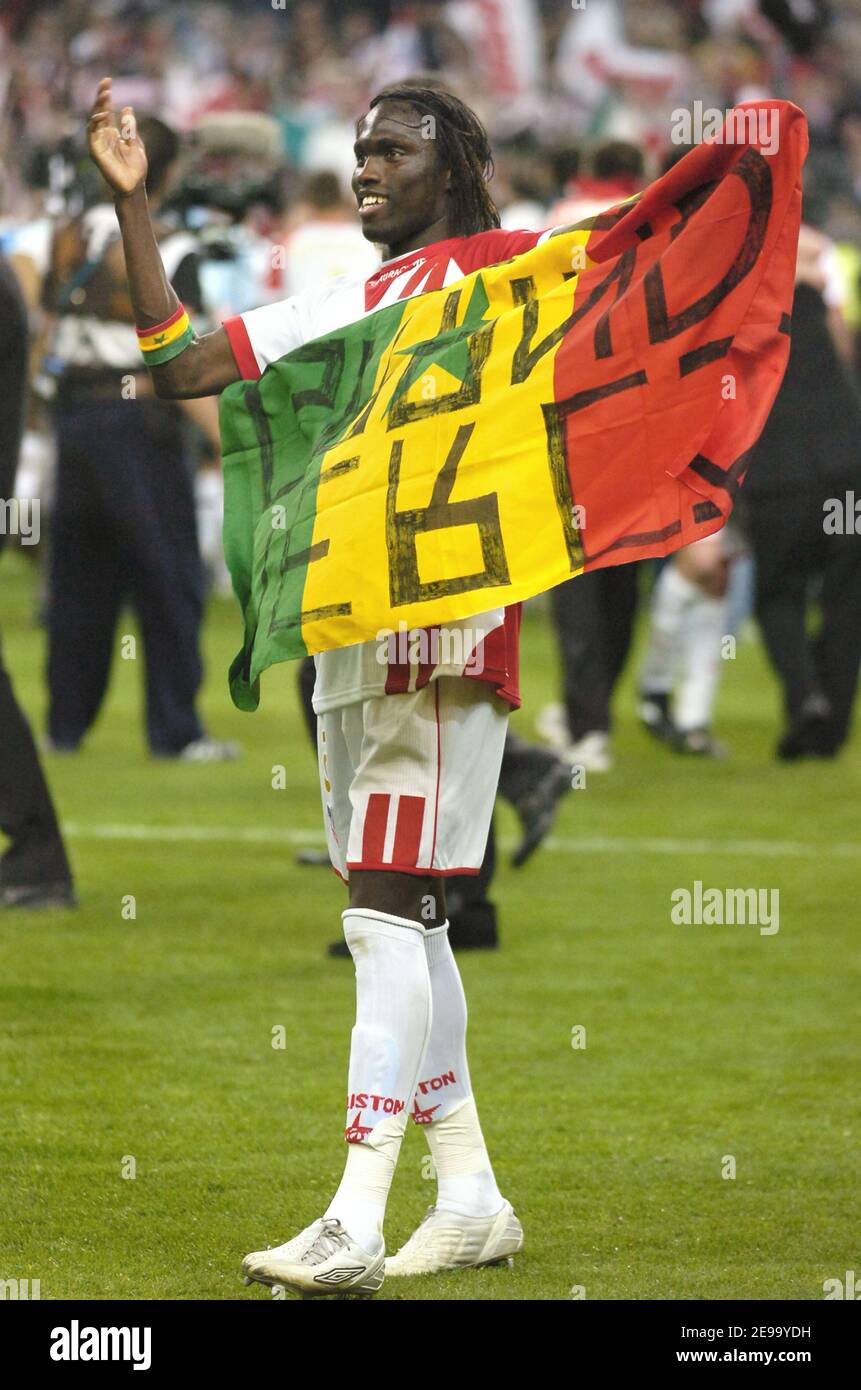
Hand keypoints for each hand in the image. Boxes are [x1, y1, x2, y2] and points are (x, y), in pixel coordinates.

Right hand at [87, 77, 147, 196]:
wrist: (135, 186)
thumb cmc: (136, 168)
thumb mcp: (136, 143)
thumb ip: (130, 127)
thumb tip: (128, 108)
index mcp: (112, 133)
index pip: (106, 111)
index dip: (105, 96)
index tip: (108, 81)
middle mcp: (103, 136)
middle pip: (98, 112)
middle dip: (100, 97)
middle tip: (105, 83)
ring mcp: (98, 143)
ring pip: (93, 120)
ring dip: (98, 107)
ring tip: (105, 94)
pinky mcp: (95, 152)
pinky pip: (91, 135)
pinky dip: (95, 124)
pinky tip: (102, 114)